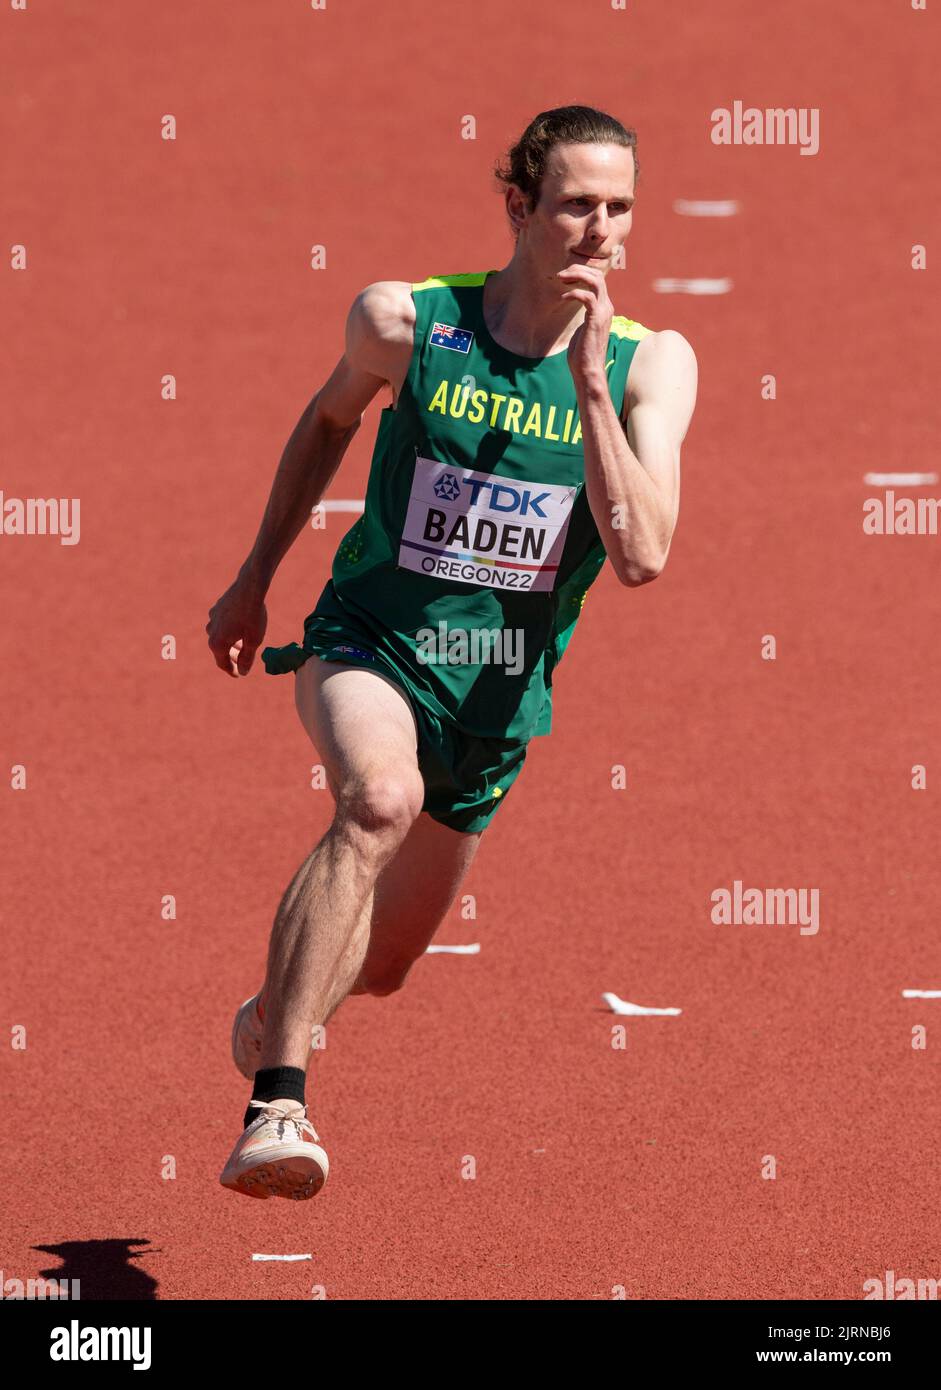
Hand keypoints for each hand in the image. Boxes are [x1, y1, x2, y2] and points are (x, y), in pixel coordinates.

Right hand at [206, 575, 267, 677]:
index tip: (238, 674)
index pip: (223, 663)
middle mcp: (210, 631)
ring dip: (230, 643)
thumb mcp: (254, 641)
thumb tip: (243, 672)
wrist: (250, 588)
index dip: (232, 671)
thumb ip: (247, 658)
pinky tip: (239, 627)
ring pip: (220, 636)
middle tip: (243, 661)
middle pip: (220, 650)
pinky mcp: (216, 608)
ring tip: (242, 644)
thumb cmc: (253, 616)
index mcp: (217, 643)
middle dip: (232, 657)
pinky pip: (221, 624)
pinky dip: (229, 630)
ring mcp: (212, 619)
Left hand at [557, 264, 613, 386]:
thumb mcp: (583, 328)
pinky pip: (587, 296)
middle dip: (578, 270)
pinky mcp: (596, 320)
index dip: (581, 273)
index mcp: (603, 308)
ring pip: (596, 281)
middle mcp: (606, 307)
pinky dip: (574, 293)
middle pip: (597, 276)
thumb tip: (575, 308)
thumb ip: (583, 315)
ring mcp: (603, 312)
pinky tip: (562, 298)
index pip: (598, 280)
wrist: (588, 371)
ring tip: (561, 278)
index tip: (564, 277)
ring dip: (577, 275)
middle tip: (561, 274)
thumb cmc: (582, 354)